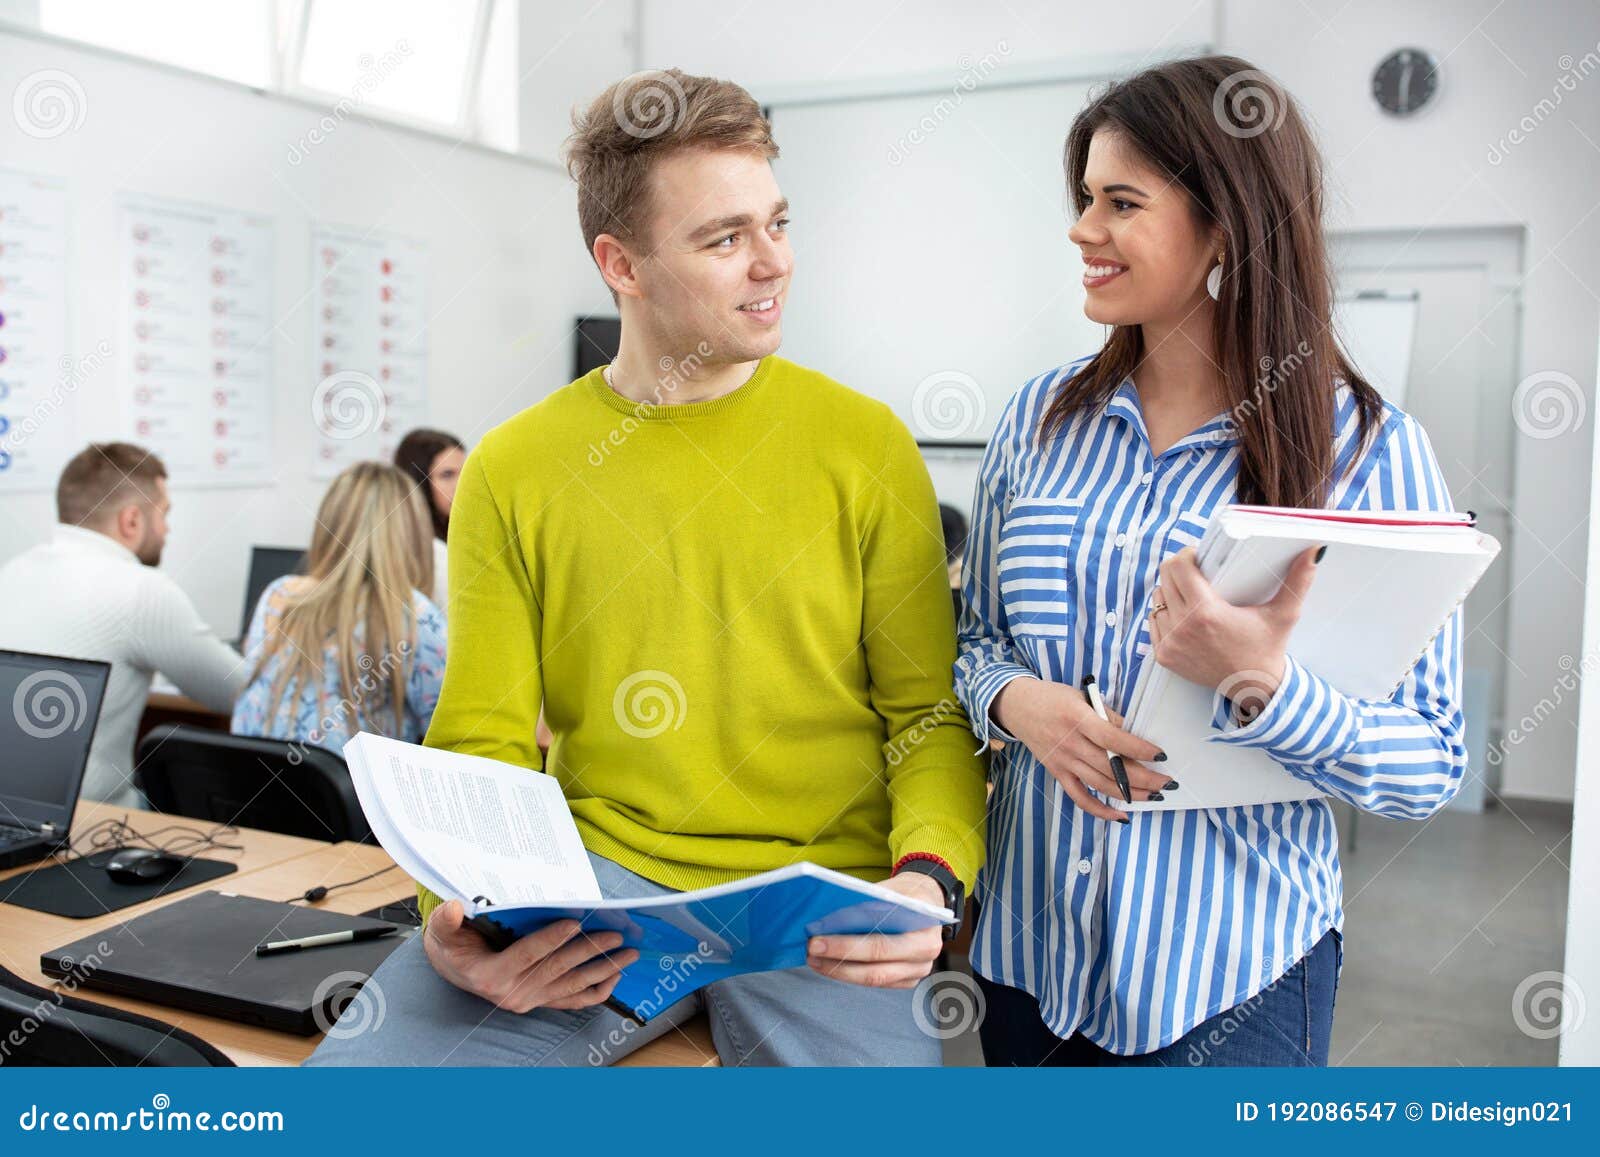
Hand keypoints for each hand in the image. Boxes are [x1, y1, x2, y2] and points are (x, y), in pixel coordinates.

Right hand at [423, 899, 638, 1012]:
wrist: (454, 968)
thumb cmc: (453, 945)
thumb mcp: (442, 932)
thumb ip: (446, 921)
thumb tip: (454, 907)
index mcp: (492, 974)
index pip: (527, 955)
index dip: (550, 939)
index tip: (574, 923)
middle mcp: (513, 992)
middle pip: (558, 969)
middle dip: (590, 951)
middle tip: (616, 935)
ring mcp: (530, 1000)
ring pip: (571, 985)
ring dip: (602, 970)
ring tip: (628, 954)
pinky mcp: (540, 1002)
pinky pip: (572, 1001)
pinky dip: (596, 992)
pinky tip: (615, 979)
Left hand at [806, 873, 945, 988]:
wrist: (927, 899)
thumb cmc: (905, 892)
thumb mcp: (890, 890)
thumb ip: (866, 906)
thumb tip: (827, 920)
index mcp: (924, 932)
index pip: (880, 945)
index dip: (845, 945)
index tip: (816, 938)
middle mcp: (925, 956)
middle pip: (875, 968)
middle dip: (838, 961)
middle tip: (811, 950)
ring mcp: (917, 971)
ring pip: (873, 979)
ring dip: (840, 971)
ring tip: (815, 959)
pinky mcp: (907, 979)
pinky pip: (875, 982)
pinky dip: (850, 973)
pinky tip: (830, 964)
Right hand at [991, 676, 1169, 821]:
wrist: (1017, 706)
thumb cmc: (1053, 697)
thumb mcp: (1081, 697)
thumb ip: (1106, 715)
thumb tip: (1133, 734)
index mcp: (1078, 718)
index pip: (1113, 738)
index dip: (1138, 749)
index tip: (1161, 755)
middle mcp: (1070, 743)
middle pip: (1111, 766)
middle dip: (1144, 777)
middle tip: (1167, 782)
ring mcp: (1063, 761)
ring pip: (1100, 784)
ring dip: (1130, 794)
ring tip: (1154, 796)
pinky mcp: (1057, 773)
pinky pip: (1079, 797)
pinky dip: (1100, 810)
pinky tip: (1121, 816)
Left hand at [1148, 546, 1319, 711]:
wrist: (1254, 686)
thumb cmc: (1268, 647)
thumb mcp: (1285, 613)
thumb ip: (1299, 580)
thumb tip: (1314, 551)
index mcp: (1206, 613)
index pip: (1178, 567)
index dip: (1186, 555)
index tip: (1199, 557)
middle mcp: (1183, 628)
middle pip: (1164, 579)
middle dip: (1178, 570)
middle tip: (1196, 571)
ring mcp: (1170, 643)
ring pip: (1158, 599)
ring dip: (1170, 592)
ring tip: (1191, 592)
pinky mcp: (1164, 655)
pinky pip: (1154, 622)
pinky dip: (1165, 614)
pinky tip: (1183, 614)